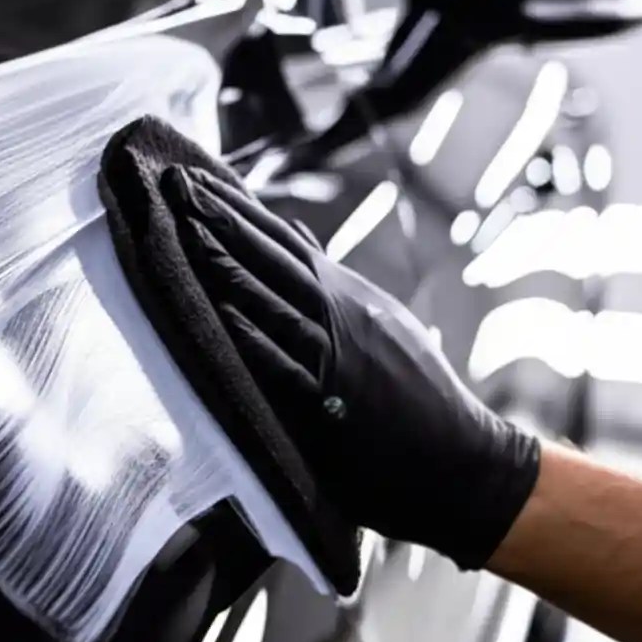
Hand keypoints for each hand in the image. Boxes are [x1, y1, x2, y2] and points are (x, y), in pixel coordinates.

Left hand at [161, 165, 540, 569]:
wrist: (464, 462)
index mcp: (349, 296)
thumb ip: (333, 277)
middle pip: (274, 259)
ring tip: (188, 231)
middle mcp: (343, 315)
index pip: (284, 241)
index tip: (195, 179)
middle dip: (223, 219)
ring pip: (276, 303)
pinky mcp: (333, 406)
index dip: (238, 209)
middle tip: (178, 183)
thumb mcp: (379, 321)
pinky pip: (289, 367)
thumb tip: (295, 229)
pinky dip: (257, 339)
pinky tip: (225, 315)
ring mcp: (339, 358)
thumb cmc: (416, 393)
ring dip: (230, 267)